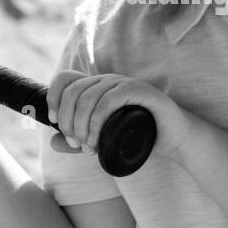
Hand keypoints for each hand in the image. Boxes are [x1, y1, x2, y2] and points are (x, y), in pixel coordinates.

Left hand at [47, 71, 192, 162]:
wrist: (174, 140)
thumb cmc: (140, 137)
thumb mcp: (103, 140)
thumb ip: (79, 142)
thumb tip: (53, 142)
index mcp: (97, 86)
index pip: (65, 80)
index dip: (53, 98)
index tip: (54, 123)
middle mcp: (108, 80)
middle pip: (73, 91)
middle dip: (67, 121)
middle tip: (76, 144)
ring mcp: (125, 83)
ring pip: (88, 97)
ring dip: (81, 126)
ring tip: (88, 147)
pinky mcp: (140, 91)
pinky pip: (109, 101)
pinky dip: (97, 122)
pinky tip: (97, 139)